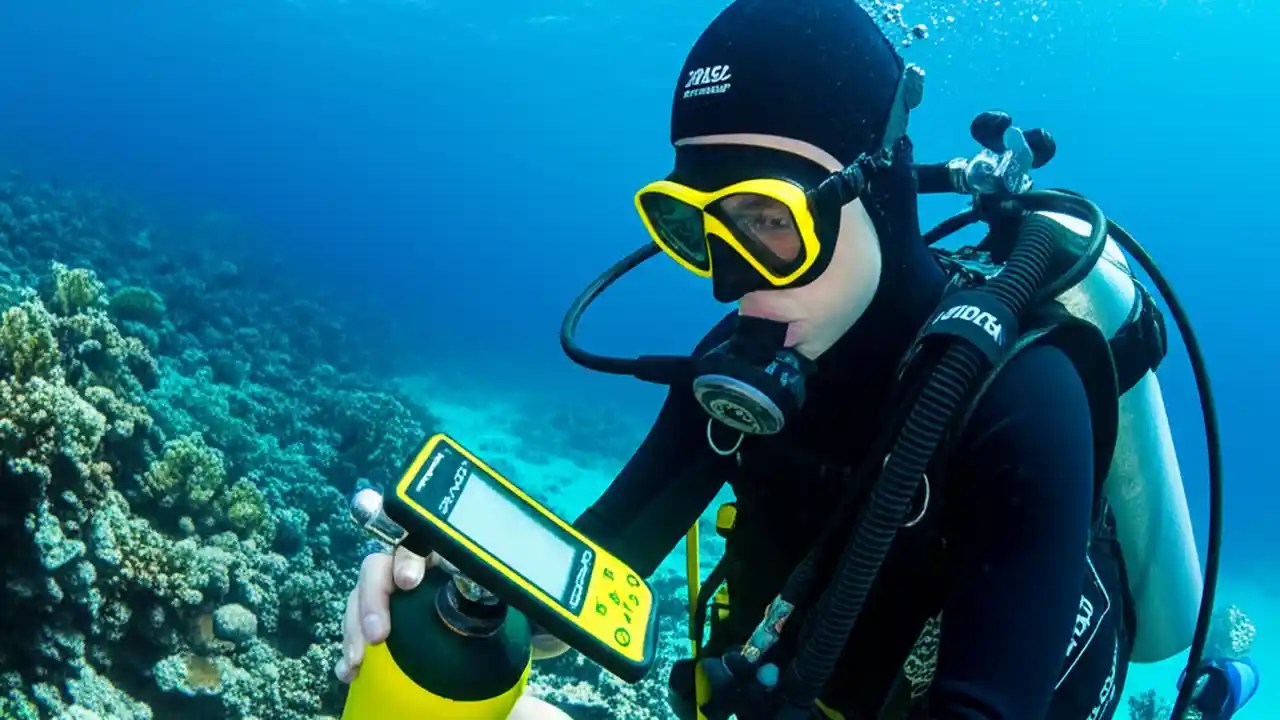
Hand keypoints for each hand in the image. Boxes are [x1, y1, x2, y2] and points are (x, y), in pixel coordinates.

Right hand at [334, 546, 570, 682]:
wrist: (529, 636)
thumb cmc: (528, 608)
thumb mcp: (528, 596)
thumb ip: (515, 585)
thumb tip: (501, 583)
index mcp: (448, 553)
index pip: (417, 540)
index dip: (406, 557)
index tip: (410, 582)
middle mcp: (419, 570)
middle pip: (379, 567)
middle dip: (371, 597)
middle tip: (378, 633)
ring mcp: (400, 600)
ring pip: (362, 598)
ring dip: (354, 626)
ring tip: (358, 661)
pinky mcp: (391, 628)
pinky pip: (360, 631)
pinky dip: (351, 650)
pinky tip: (351, 673)